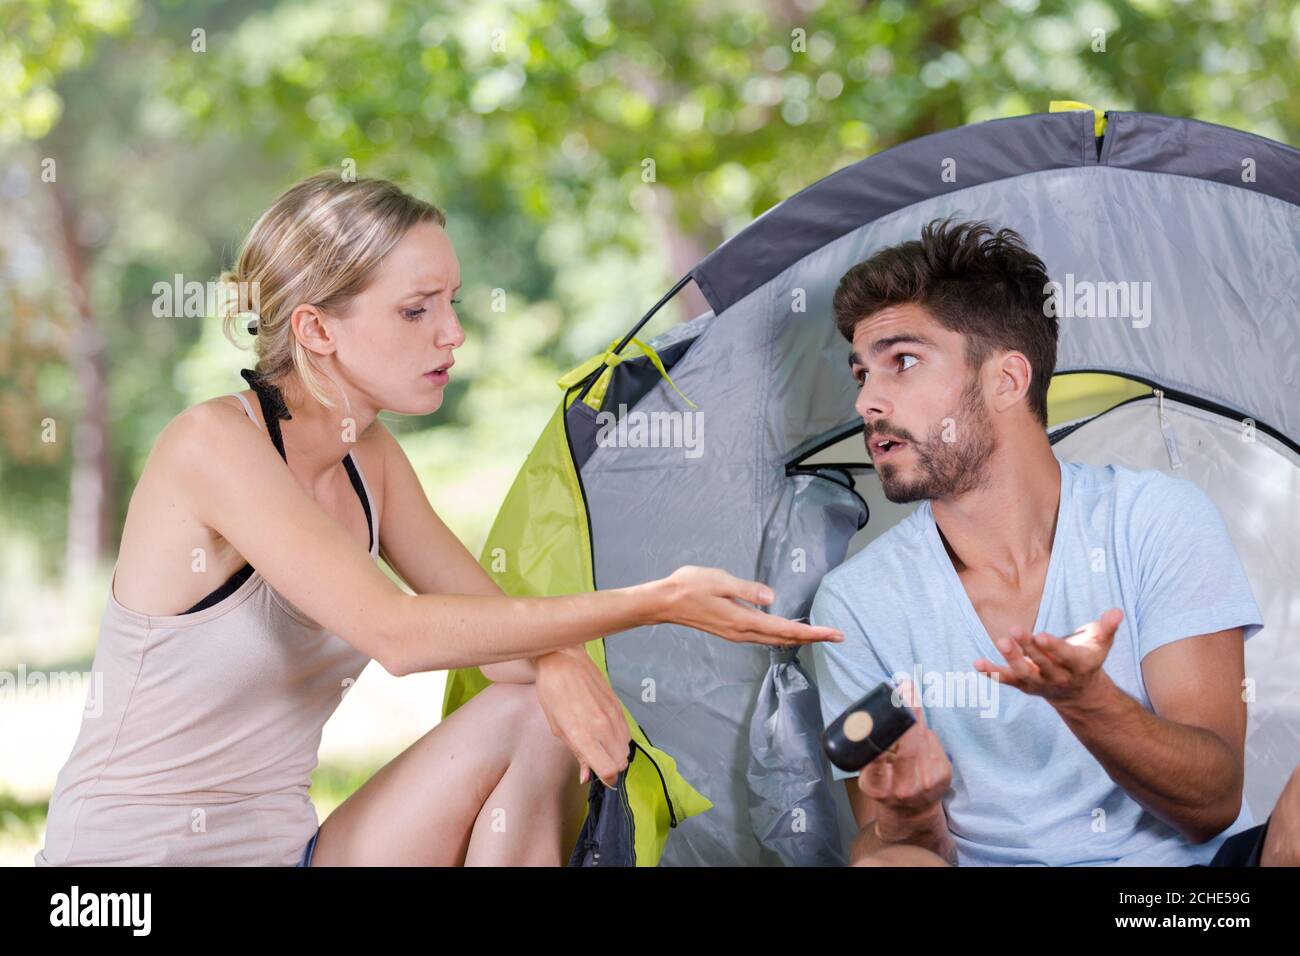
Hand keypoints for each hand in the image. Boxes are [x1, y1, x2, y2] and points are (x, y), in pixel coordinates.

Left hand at [534, 647, 630, 787]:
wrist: (564, 660)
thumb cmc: (553, 692)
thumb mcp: (557, 728)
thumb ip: (577, 753)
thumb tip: (586, 776)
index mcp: (582, 735)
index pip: (608, 770)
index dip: (604, 778)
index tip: (598, 775)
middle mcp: (602, 727)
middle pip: (621, 762)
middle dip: (610, 766)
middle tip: (597, 758)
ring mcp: (613, 716)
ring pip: (626, 749)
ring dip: (616, 752)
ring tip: (600, 743)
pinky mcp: (619, 706)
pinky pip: (627, 733)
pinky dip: (619, 739)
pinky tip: (606, 731)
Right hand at [654, 565, 842, 646]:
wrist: (664, 602)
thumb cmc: (689, 586)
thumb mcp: (719, 580)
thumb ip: (747, 589)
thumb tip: (771, 596)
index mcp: (742, 620)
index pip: (785, 628)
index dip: (812, 633)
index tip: (833, 634)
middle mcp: (742, 632)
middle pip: (784, 638)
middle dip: (811, 638)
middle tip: (837, 636)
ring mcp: (736, 633)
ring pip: (774, 639)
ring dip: (797, 638)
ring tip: (818, 635)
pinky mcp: (730, 630)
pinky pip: (763, 636)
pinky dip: (781, 635)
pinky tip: (786, 631)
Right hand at [858, 679, 950, 839]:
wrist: (912, 813)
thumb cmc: (885, 787)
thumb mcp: (868, 777)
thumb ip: (867, 754)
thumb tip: (865, 720)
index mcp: (879, 788)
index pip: (876, 762)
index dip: (878, 738)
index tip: (878, 716)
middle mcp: (905, 788)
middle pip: (908, 745)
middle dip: (908, 713)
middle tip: (905, 688)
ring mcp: (928, 782)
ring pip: (923, 738)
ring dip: (915, 717)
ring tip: (908, 697)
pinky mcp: (944, 774)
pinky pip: (933, 741)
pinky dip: (924, 732)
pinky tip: (917, 731)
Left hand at [974, 608, 1122, 704]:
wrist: (1079, 693)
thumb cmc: (1088, 658)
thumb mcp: (1101, 643)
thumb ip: (1107, 627)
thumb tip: (1117, 611)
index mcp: (1079, 666)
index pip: (1066, 657)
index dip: (1054, 647)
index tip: (1041, 635)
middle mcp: (1059, 678)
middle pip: (1043, 664)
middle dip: (1029, 649)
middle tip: (1015, 630)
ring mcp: (1040, 683)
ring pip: (1024, 674)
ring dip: (1011, 659)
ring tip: (1000, 641)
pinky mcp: (1024, 685)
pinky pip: (1006, 680)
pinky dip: (992, 673)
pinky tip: (976, 663)